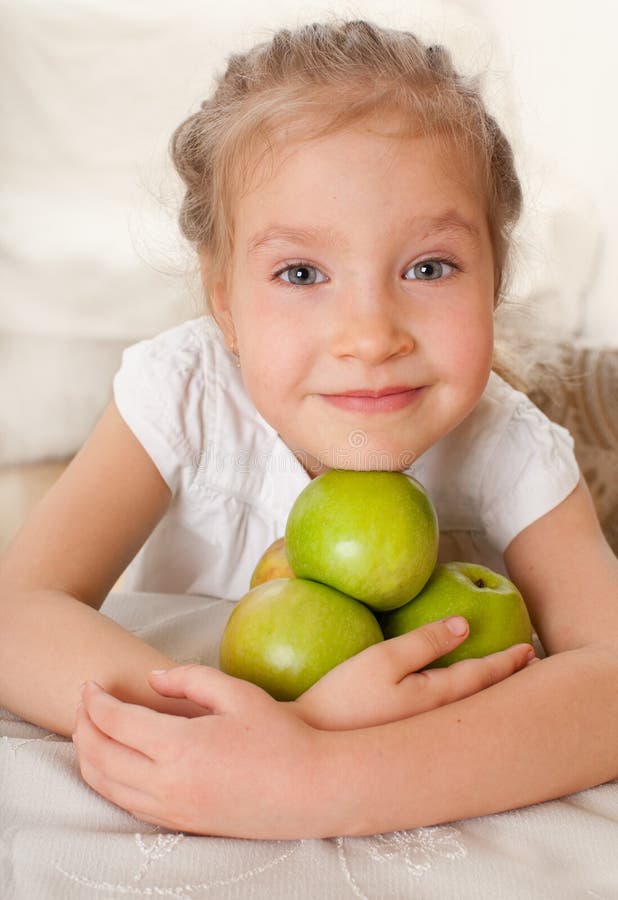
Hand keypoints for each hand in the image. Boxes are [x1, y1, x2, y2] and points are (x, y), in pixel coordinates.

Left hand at [73, 667, 331, 838]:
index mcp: (179, 747)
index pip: (114, 723)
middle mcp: (167, 784)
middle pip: (99, 756)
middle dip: (82, 725)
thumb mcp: (237, 693)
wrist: (311, 790)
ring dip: (88, 756)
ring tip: (89, 730)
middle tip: (84, 703)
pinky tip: (113, 763)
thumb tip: (153, 679)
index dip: (94, 701)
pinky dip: (106, 781)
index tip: (89, 684)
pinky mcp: (182, 824)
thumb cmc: (280, 737)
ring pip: (106, 786)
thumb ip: (189, 680)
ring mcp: (172, 809)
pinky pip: (126, 804)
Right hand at [294, 616, 536, 729]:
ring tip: (505, 681)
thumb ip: (424, 641)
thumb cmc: (346, 698)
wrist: (316, 749)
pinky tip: (459, 699)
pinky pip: (450, 718)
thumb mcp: (383, 659)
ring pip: (469, 710)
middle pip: (485, 699)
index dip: (507, 661)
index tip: (529, 649)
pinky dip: (467, 703)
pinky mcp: (408, 741)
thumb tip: (464, 625)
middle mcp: (440, 722)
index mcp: (438, 698)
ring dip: (491, 693)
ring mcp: (425, 735)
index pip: (484, 676)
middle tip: (532, 666)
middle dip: (508, 680)